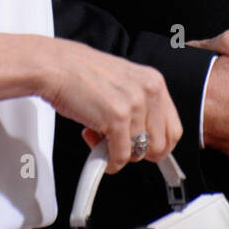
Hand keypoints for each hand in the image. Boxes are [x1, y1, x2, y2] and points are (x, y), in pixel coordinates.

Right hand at [40, 38, 181, 173]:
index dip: (160, 145)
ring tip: (100, 137)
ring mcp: (134, 105)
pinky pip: (120, 157)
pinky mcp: (117, 118)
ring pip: (139, 153)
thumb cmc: (81, 72)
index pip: (173, 128)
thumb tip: (144, 135)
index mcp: (153, 81)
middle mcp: (148, 91)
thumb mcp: (122, 81)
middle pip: (161, 145)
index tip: (149, 152)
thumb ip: (138, 105)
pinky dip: (109, 162)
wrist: (55, 66)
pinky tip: (96, 147)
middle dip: (139, 152)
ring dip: (118, 153)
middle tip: (120, 146)